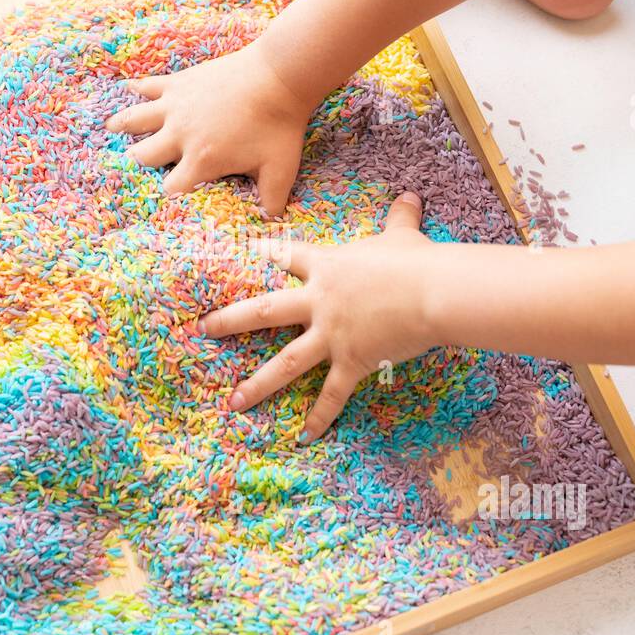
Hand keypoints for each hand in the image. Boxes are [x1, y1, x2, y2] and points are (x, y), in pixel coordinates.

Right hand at [110, 40, 315, 216]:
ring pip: (136, 119)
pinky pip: (149, 86)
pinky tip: (127, 89)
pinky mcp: (179, 83)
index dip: (171, 193)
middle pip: (144, 156)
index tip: (170, 195)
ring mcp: (175, 107)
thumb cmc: (279, 125)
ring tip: (109, 129)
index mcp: (201, 160)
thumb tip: (272, 221)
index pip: (172, 188)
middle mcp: (180, 136)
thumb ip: (272, 199)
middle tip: (133, 164)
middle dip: (139, 163)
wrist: (278, 76)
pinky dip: (137, 89)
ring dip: (123, 126)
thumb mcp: (280, 170)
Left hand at [200, 193, 439, 441]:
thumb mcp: (403, 235)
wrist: (433, 292)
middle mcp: (320, 302)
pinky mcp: (352, 362)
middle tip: (201, 330)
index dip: (264, 252)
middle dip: (228, 320)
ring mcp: (332, 336)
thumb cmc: (416, 261)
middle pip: (264, 311)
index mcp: (328, 267)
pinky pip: (332, 395)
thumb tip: (411, 197)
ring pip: (285, 363)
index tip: (242, 253)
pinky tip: (303, 437)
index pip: (286, 256)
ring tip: (232, 403)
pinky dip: (320, 418)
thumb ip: (400, 217)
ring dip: (257, 385)